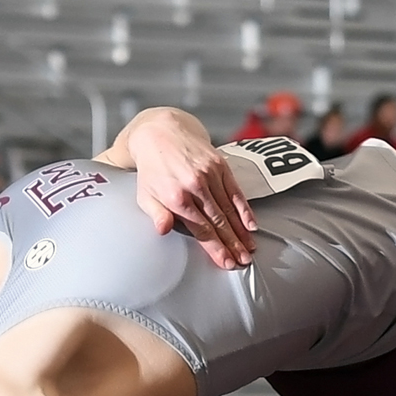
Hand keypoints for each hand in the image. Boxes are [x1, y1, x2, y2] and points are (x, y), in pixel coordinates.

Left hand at [127, 117, 257, 268]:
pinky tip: (251, 224)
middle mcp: (195, 185)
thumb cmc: (152, 169)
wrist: (160, 133)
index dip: (216, 249)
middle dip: (233, 245)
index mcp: (176, 196)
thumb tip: (163, 230)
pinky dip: (245, 209)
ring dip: (241, 231)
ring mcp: (210, 174)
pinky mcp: (220, 165)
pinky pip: (235, 191)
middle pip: (219, 222)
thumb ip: (156, 214)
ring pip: (230, 209)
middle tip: (243, 260)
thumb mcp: (144, 194)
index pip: (202, 230)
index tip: (227, 262)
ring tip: (249, 248)